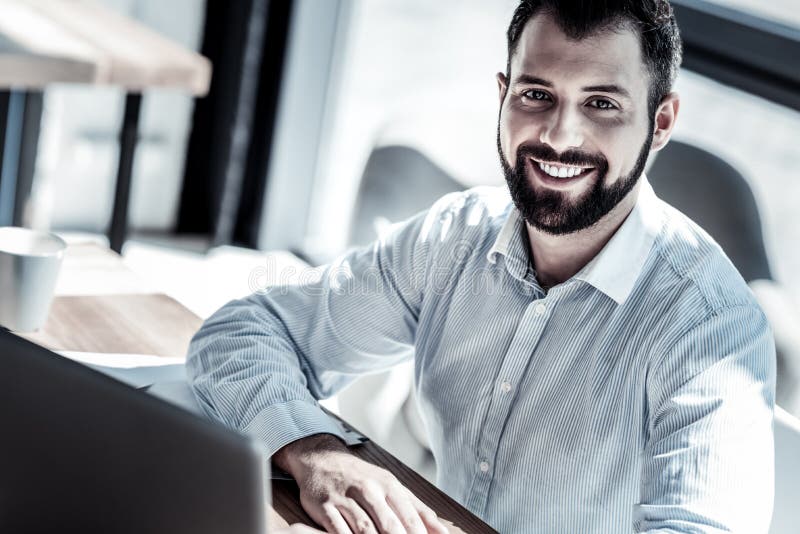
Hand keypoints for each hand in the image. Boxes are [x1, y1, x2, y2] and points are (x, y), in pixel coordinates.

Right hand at [274, 434, 448, 533]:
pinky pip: (338, 530)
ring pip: (365, 529)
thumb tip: (442, 532)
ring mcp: (345, 499)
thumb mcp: (390, 485)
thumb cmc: (361, 477)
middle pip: (390, 526)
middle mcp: (368, 490)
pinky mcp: (324, 507)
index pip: (410, 517)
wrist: (321, 458)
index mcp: (389, 486)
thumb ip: (416, 508)